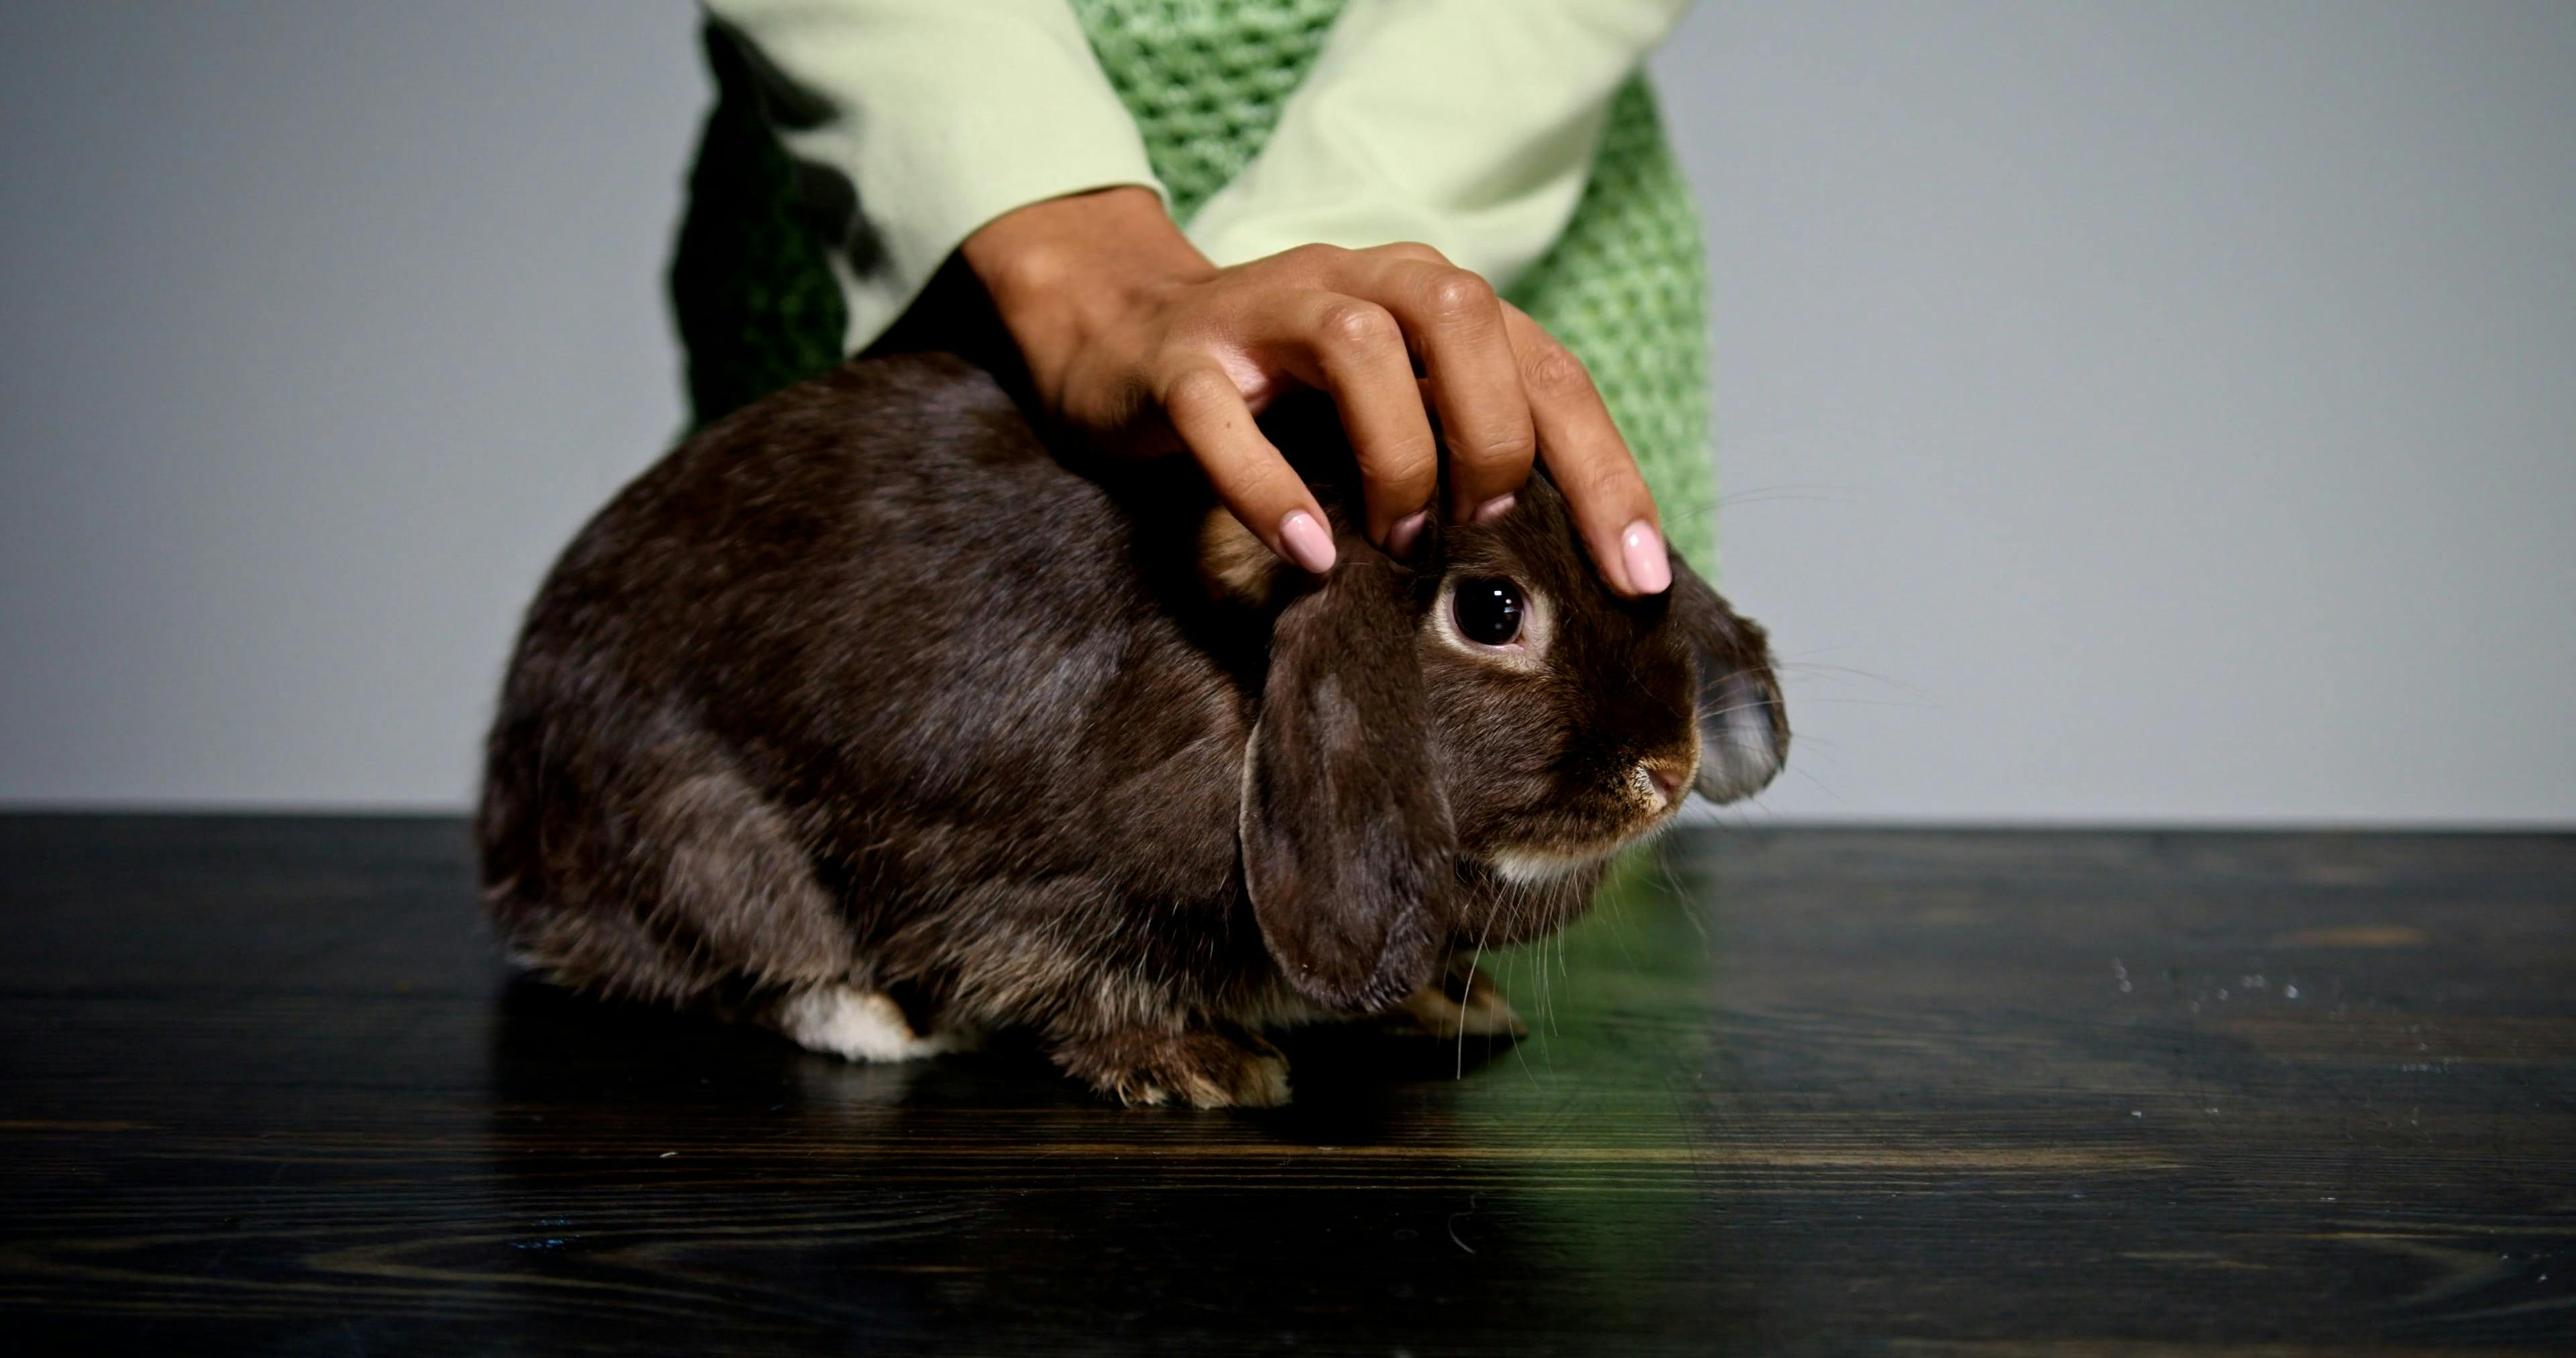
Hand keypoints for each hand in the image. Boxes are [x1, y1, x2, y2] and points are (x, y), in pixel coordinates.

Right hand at [960, 186, 1671, 594]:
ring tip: (1398, 535)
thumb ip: (1470, 454)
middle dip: (1494, 435)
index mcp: (1434, 301)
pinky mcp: (1182, 360)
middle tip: (1479, 526)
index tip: (1635, 579)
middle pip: (1463, 317)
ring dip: (1398, 451)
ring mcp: (1267, 314)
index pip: (1549, 371)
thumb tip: (1568, 565)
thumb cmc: (1286, 395)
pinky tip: (1310, 552)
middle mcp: (1363, 284)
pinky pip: (1225, 414)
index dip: (1604, 473)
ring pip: (1358, 343)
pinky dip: (1270, 486)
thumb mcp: (1396, 411)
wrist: (1122, 334)